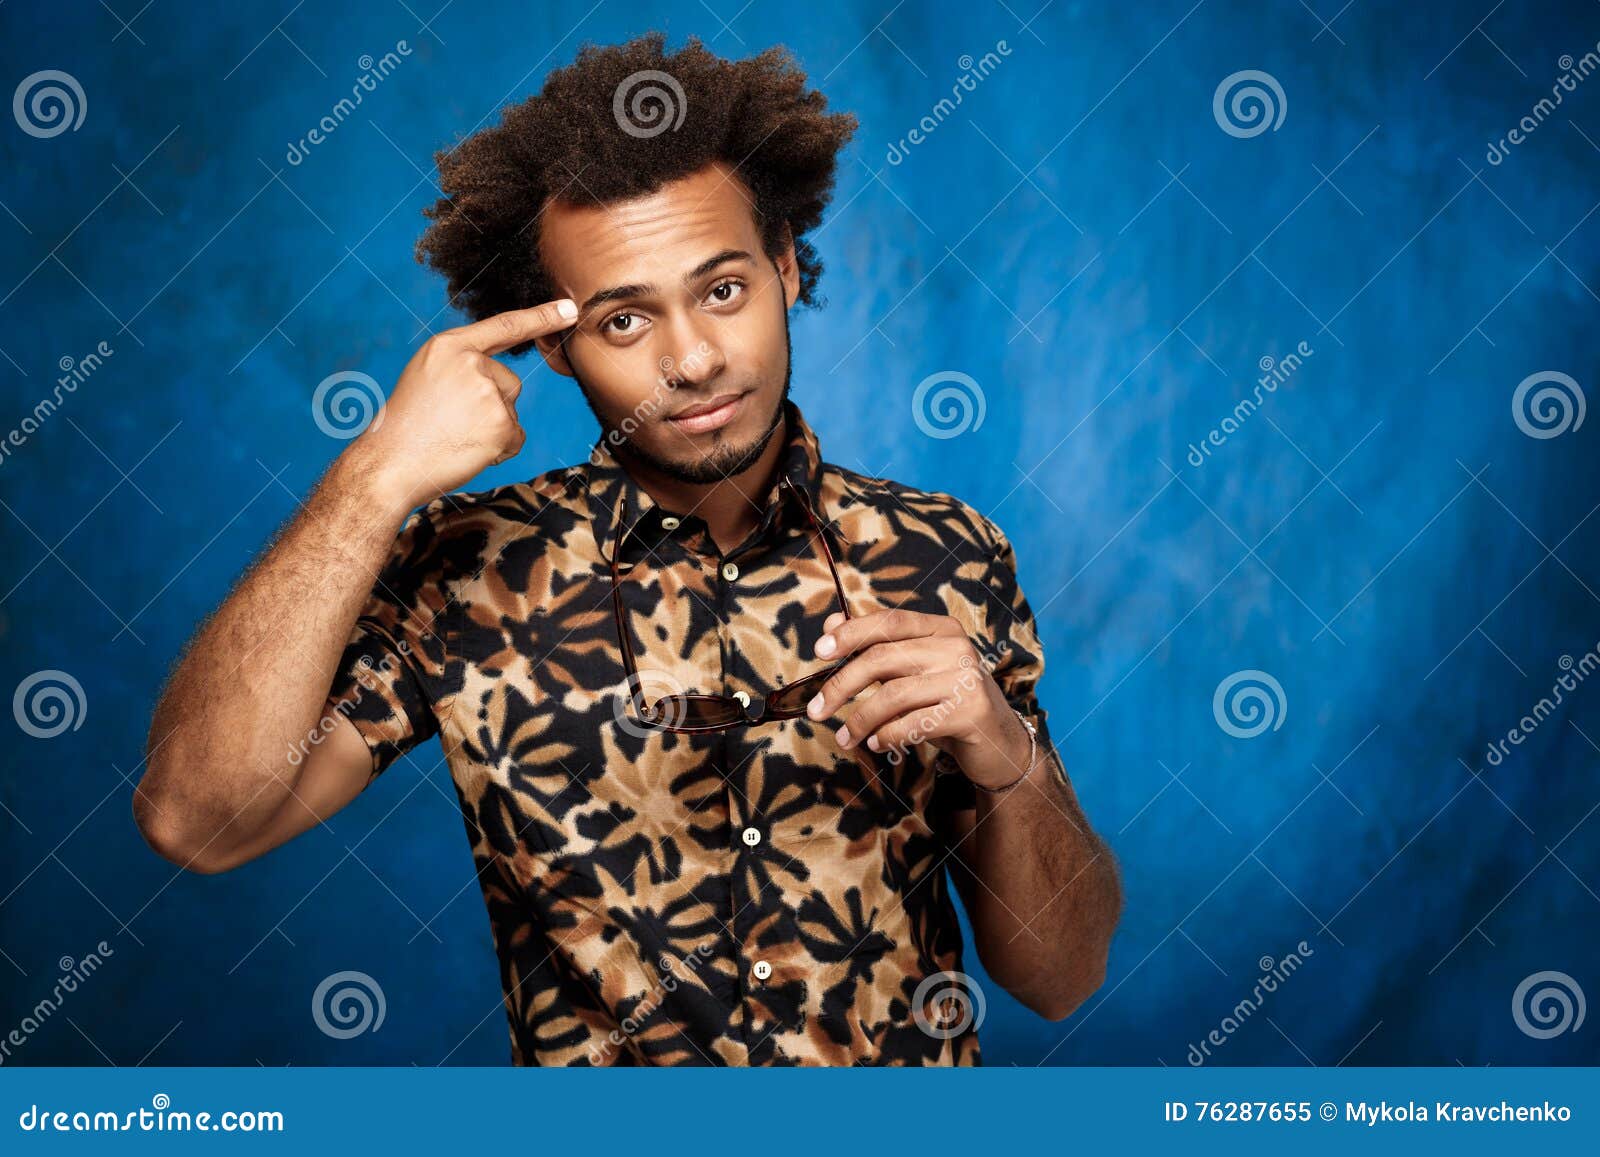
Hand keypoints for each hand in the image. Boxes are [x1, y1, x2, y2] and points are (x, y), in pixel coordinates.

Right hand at [344, 298, 576, 513]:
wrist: (391, 464)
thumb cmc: (407, 426)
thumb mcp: (428, 377)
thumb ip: (462, 366)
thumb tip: (498, 376)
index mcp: (449, 345)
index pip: (505, 326)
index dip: (541, 317)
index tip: (569, 309)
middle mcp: (471, 362)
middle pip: (508, 382)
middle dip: (492, 405)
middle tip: (452, 424)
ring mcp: (487, 391)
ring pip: (511, 410)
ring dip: (493, 428)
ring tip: (455, 436)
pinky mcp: (500, 421)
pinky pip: (516, 436)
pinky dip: (498, 449)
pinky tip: (468, 450)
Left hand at [803, 608, 1032, 790]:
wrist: (999, 742)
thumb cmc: (947, 702)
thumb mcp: (913, 672)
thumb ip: (876, 648)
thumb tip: (829, 626)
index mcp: (941, 628)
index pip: (888, 622)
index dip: (851, 633)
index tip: (819, 652)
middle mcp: (956, 647)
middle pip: (882, 658)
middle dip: (841, 685)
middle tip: (816, 710)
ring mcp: (966, 679)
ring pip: (893, 695)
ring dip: (860, 720)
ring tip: (844, 737)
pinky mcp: (971, 712)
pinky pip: (914, 723)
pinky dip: (887, 735)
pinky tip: (876, 743)